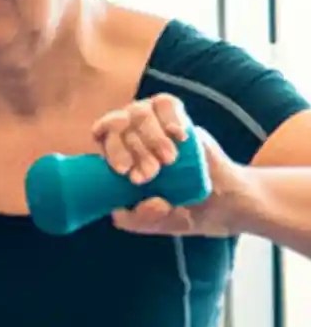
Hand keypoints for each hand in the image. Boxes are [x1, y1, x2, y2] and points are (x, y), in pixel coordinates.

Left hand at [92, 94, 247, 236]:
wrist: (225, 201)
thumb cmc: (184, 210)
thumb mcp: (159, 223)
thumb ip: (137, 221)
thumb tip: (118, 211)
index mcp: (119, 157)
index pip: (101, 141)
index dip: (111, 153)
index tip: (126, 173)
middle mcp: (131, 136)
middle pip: (116, 124)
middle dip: (133, 150)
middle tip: (152, 173)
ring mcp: (153, 124)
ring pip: (138, 111)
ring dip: (151, 137)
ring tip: (170, 161)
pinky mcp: (177, 118)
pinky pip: (164, 103)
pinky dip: (169, 118)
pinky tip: (180, 137)